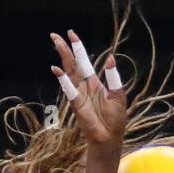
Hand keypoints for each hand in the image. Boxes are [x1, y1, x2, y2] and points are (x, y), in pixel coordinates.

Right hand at [50, 30, 126, 154]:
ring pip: (69, 73)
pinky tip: (57, 70)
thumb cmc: (115, 120)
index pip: (84, 62)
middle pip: (72, 64)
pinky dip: (64, 81)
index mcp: (94, 83)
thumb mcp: (118, 95)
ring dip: (63, 58)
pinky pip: (70, 90)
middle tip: (54, 35)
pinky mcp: (77, 105)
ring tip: (57, 44)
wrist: (110, 138)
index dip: (78, 48)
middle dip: (64, 49)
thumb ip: (113, 76)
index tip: (71, 34)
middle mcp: (83, 87)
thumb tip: (111, 57)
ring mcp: (78, 95)